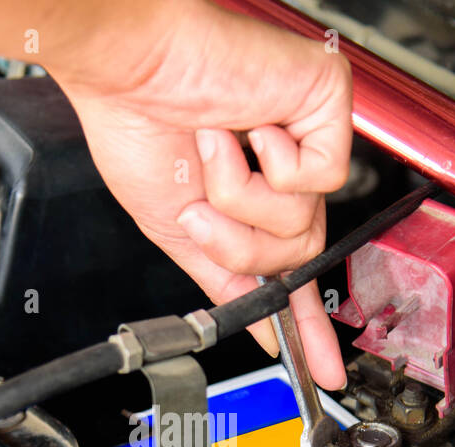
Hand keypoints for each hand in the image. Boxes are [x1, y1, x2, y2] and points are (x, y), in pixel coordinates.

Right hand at [50, 0, 352, 387]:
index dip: (309, 324)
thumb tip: (263, 335)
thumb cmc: (137, 126)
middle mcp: (286, 165)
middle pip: (296, 256)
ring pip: (304, 222)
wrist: (127, 68)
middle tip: (197, 205)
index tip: (327, 371)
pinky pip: (319, 178)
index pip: (293, 270)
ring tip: (214, 147)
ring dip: (243, 199)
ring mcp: (310, 134)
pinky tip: (247, 126)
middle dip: (238, 243)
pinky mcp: (327, 101)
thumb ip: (227, 281)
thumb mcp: (180, 230)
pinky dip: (270, 163)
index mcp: (252, 194)